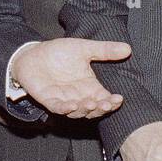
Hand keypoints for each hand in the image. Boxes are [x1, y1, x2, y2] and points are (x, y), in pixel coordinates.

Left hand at [9, 37, 127, 117]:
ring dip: (85, 110)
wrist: (33, 53)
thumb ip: (105, 50)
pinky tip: (72, 105)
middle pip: (94, 109)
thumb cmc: (59, 52)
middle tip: (106, 104)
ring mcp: (64, 99)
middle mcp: (79, 96)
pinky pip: (58, 108)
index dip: (112, 101)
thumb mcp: (84, 48)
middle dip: (101, 108)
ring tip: (91, 103)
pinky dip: (65, 109)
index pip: (105, 98)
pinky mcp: (49, 100)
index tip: (119, 98)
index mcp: (90, 86)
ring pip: (78, 112)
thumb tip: (128, 49)